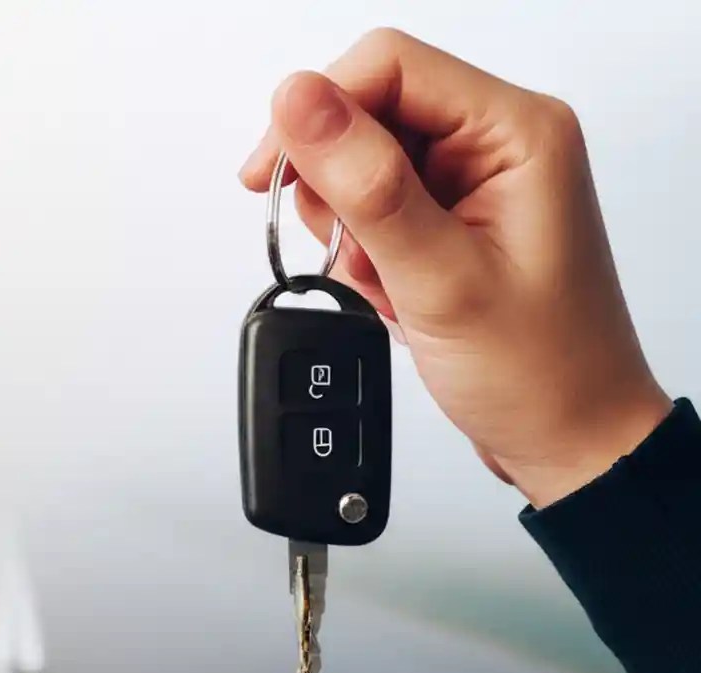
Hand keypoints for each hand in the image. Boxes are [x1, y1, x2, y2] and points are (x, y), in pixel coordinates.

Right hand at [238, 29, 671, 507]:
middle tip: (352, 249)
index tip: (272, 173)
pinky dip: (360, 249)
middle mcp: (494, 141)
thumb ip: (364, 184)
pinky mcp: (447, 211)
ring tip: (385, 280)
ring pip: (356, 160)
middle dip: (334, 183)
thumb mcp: (439, 279)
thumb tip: (299, 101)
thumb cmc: (541, 371)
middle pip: (365, 109)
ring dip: (347, 225)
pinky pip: (368, 202)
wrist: (566, 440)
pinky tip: (390, 287)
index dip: (316, 110)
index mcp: (516, 131)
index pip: (387, 66)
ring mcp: (469, 177)